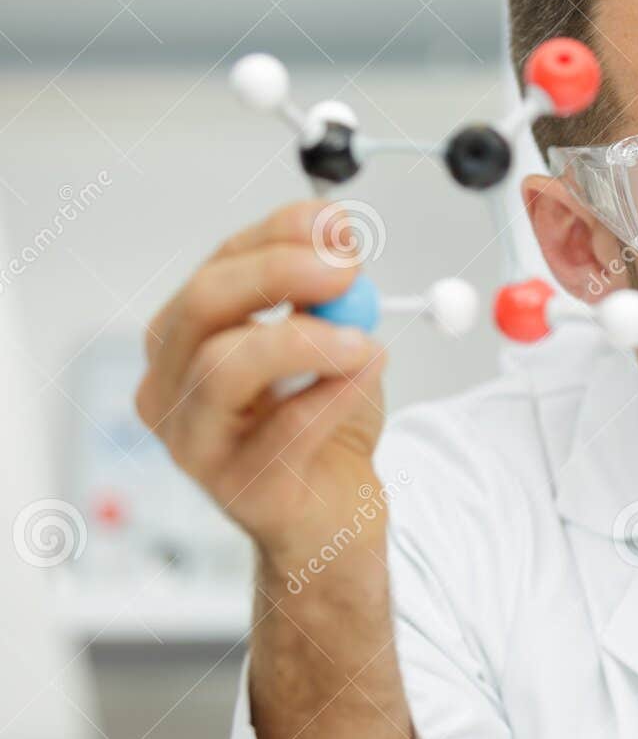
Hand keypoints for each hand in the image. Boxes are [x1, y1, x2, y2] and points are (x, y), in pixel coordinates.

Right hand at [135, 200, 388, 564]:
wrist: (336, 513)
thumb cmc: (324, 426)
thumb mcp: (332, 343)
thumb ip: (328, 294)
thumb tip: (337, 232)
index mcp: (186, 338)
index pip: (217, 266)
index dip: (278, 236)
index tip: (340, 225)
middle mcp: (170, 384)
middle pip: (203, 305)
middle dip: (278, 274)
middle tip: (346, 270)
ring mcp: (192, 439)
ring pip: (225, 367)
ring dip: (303, 341)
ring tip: (361, 341)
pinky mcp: (234, 487)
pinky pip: (281, 430)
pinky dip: (332, 396)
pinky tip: (364, 378)